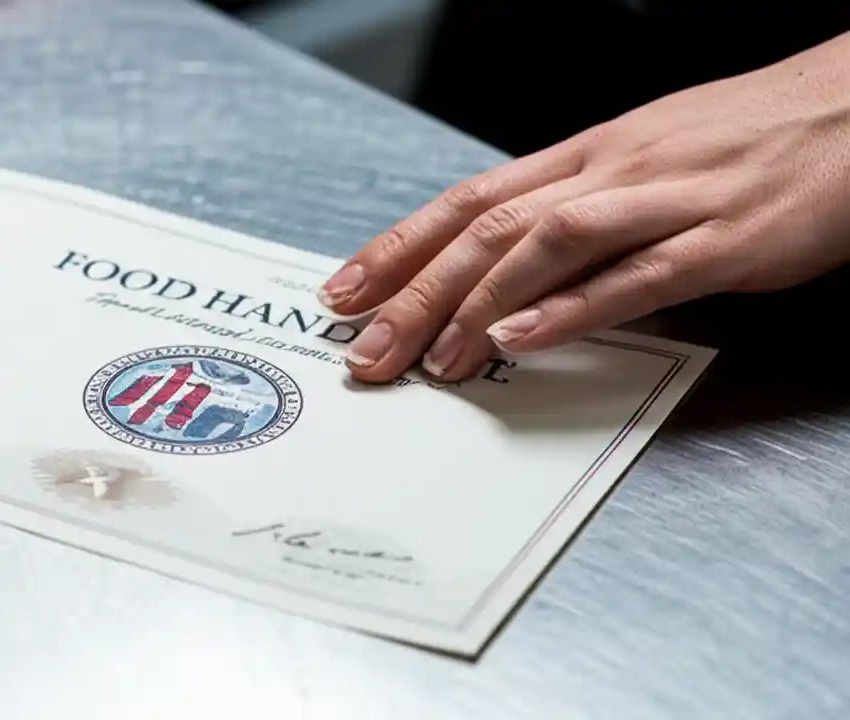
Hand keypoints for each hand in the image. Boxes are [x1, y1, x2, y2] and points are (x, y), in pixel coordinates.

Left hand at [320, 31, 849, 382]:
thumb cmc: (745, 140)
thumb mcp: (642, 163)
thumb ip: (575, 212)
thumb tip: (505, 268)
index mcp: (584, 156)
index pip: (467, 200)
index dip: (398, 247)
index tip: (345, 290)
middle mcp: (609, 171)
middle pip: (487, 229)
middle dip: (416, 292)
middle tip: (365, 349)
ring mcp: (664, 202)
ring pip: (547, 246)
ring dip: (479, 305)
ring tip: (430, 359)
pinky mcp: (722, 241)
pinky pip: (635, 277)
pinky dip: (570, 310)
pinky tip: (521, 340)